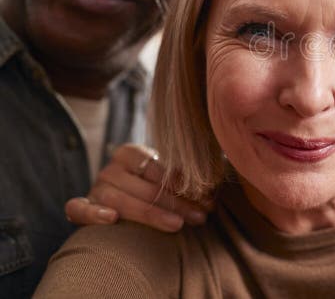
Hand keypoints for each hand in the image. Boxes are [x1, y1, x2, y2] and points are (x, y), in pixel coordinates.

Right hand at [65, 143, 212, 231]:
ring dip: (150, 214)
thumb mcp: (169, 175)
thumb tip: (212, 184)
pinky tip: (112, 219)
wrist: (127, 194)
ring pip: (118, 199)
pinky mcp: (82, 207)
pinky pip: (77, 209)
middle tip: (200, 216)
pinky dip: (92, 213)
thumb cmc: (156, 185)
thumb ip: (184, 176)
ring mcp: (95, 188)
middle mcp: (110, 168)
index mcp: (130, 152)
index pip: (158, 168)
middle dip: (176, 203)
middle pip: (144, 186)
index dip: (184, 185)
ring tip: (177, 225)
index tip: (207, 198)